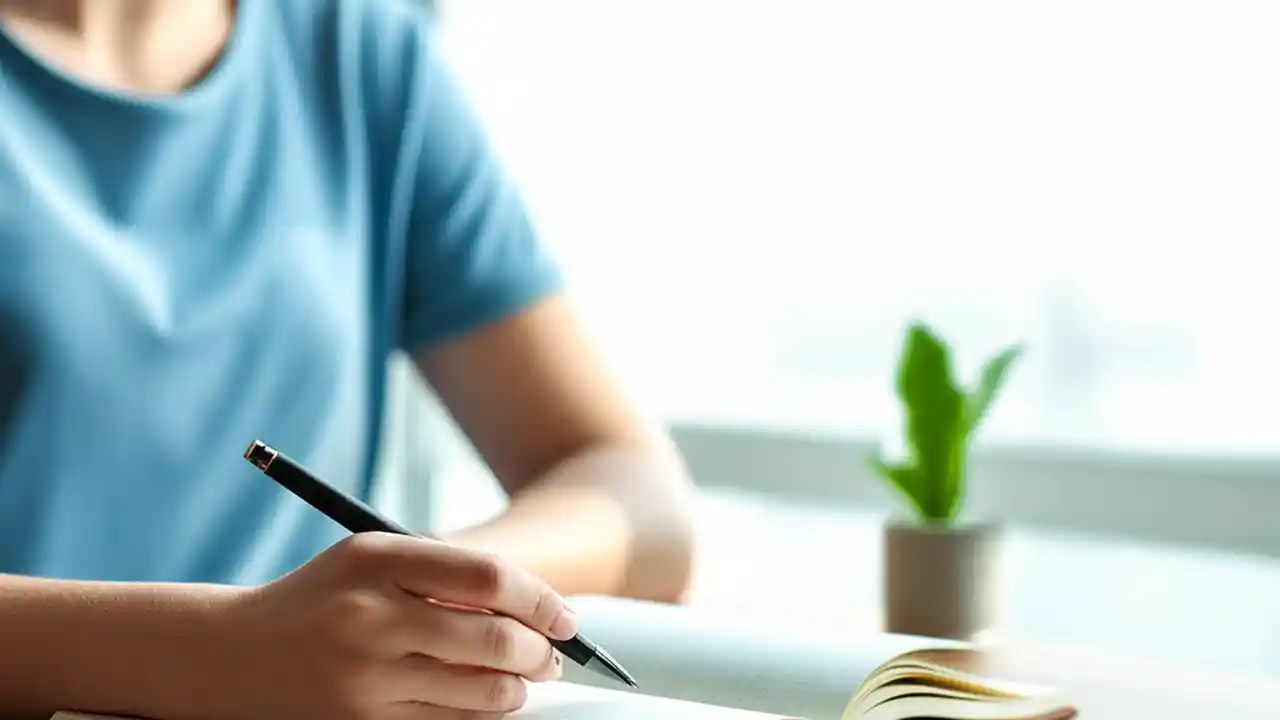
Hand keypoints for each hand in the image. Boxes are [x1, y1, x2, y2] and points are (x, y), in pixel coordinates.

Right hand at [204, 533, 578, 719]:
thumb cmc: (322, 598)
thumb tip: (531, 606)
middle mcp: (371, 616)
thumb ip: (444, 571)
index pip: (488, 578)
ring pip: (479, 692)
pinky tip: (488, 700)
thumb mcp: (372, 559)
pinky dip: (481, 714)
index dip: (540, 600)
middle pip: (493, 640)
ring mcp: (364, 676)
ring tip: (526, 680)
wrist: (231, 656)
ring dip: (518, 689)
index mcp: (378, 560)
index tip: (564, 616)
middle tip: (553, 656)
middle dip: (539, 652)